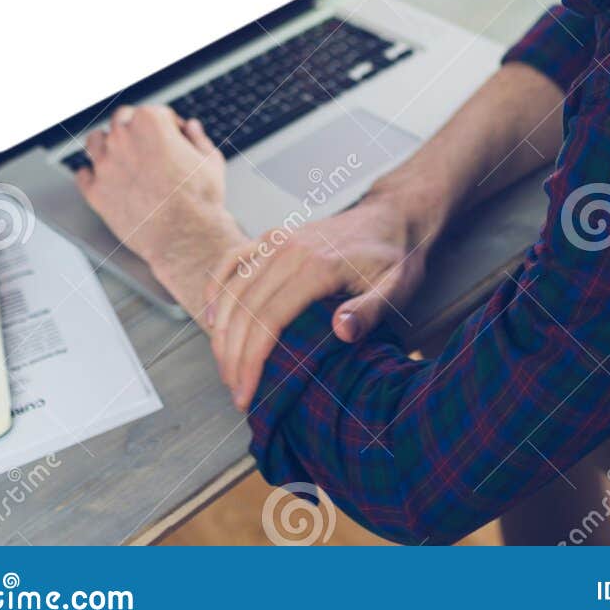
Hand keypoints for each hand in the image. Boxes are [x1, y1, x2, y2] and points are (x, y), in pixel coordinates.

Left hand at [76, 105, 242, 318]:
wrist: (185, 237)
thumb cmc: (201, 199)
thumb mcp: (210, 160)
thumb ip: (198, 138)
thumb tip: (191, 128)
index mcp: (151, 122)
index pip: (154, 112)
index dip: (167, 125)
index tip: (172, 136)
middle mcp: (123, 137)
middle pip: (121, 120)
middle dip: (134, 128)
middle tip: (144, 143)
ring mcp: (105, 164)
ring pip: (95, 141)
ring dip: (106, 144)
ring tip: (118, 156)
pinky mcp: (95, 192)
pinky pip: (83, 175)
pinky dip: (91, 175)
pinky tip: (100, 178)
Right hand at [206, 189, 431, 409]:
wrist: (394, 215)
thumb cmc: (396, 257)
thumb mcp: (397, 289)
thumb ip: (370, 312)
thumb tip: (340, 331)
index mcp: (317, 266)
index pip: (269, 320)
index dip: (251, 361)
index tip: (247, 394)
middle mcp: (290, 249)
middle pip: (245, 309)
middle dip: (233, 356)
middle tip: (236, 392)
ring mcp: (279, 240)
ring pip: (233, 289)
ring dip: (222, 331)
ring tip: (226, 368)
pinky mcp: (274, 237)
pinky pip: (233, 259)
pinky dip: (216, 287)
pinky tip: (212, 317)